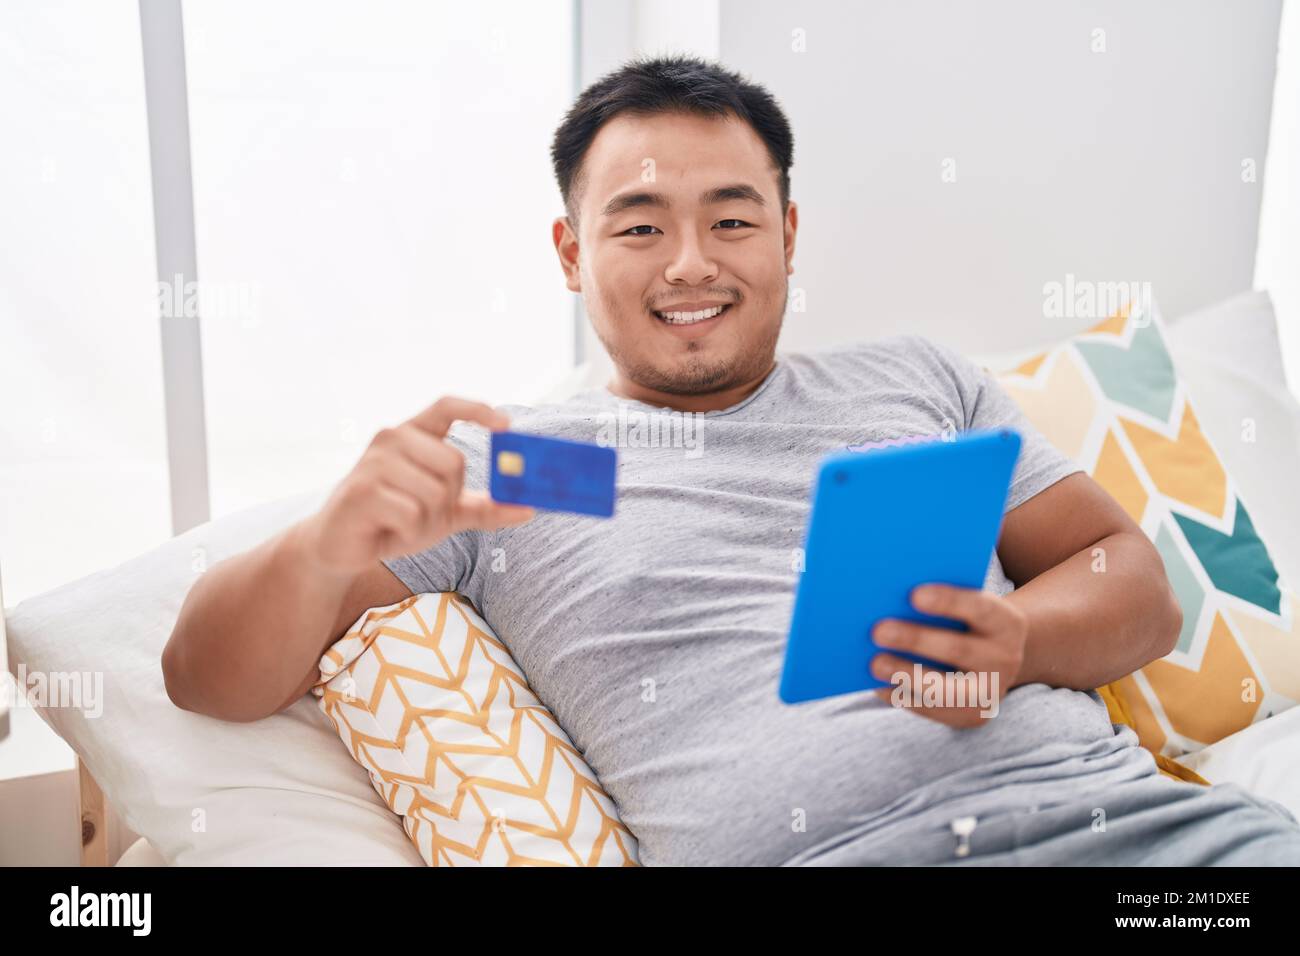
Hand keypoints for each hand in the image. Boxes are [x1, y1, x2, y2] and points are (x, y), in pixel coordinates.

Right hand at [297, 396, 535, 577]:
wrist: (339, 547)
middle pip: (454, 463)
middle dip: (449, 499)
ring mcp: (374, 462)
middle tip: (424, 514)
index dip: (478, 410)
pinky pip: (412, 514)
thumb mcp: (445, 512)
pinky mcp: (362, 490)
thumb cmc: (393, 520)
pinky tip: (388, 530)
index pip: (447, 406)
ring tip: (402, 523)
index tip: (506, 424)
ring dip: (428, 521)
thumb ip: (484, 507)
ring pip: (435, 492)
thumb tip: (530, 508)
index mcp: (412, 434)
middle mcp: (392, 438)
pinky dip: (410, 532)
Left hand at [869, 584, 1027, 727]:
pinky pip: (935, 711)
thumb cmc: (967, 623)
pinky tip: (879, 686)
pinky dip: (904, 697)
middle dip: (916, 640)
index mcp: (1007, 622)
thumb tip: (889, 601)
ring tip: (874, 664)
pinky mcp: (973, 716)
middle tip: (878, 631)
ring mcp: (991, 692)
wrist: (996, 661)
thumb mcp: (966, 609)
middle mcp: (1005, 658)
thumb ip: (939, 602)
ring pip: (946, 689)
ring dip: (906, 676)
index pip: (980, 608)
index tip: (914, 595)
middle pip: (958, 649)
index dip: (949, 601)